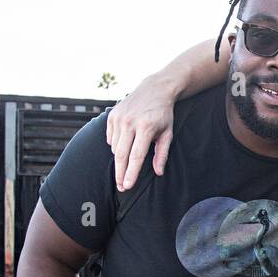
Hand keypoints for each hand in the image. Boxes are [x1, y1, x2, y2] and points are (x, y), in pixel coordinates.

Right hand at [106, 73, 175, 191]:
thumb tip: (159, 173)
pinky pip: (110, 138)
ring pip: (115, 148)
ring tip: (130, 157)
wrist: (154, 90)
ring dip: (121, 157)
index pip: (136, 156)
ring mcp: (119, 118)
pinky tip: (125, 141)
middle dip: (120, 173)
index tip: (127, 186)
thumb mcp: (167, 134)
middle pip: (121, 155)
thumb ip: (162, 154)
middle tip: (121, 187)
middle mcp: (130, 122)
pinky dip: (116, 145)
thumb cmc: (163, 115)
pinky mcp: (112, 115)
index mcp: (146, 128)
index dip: (131, 173)